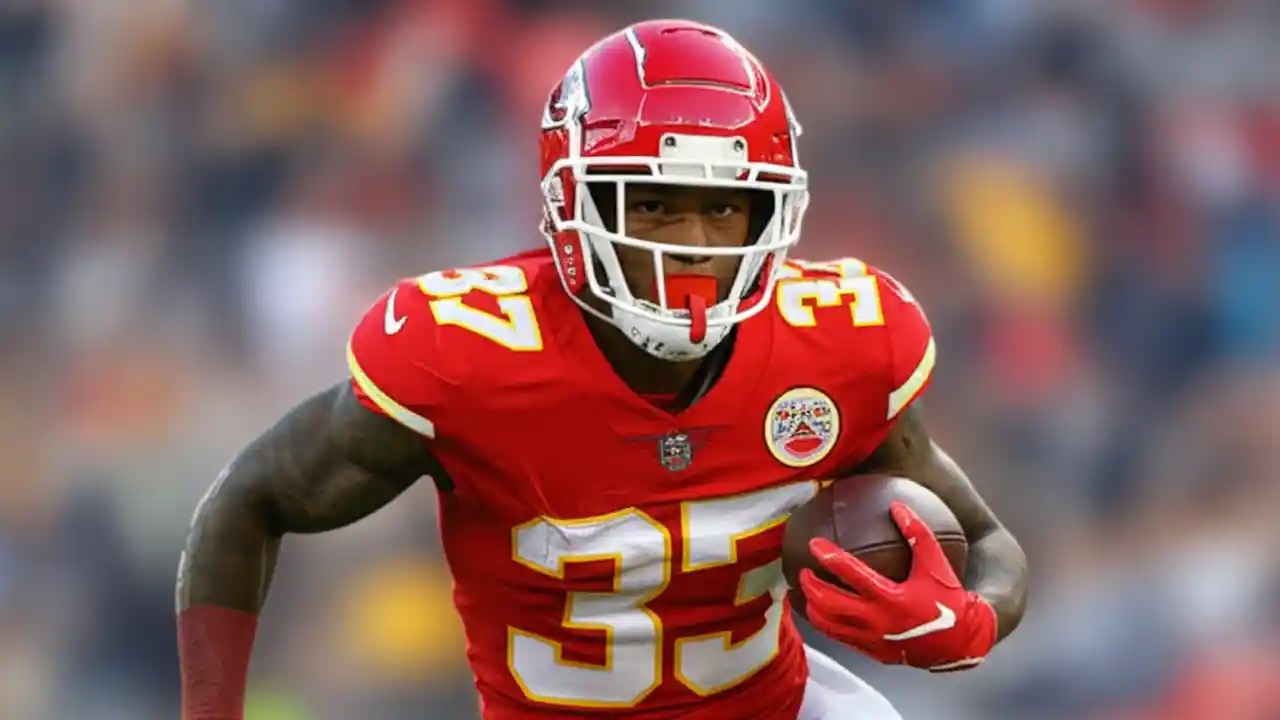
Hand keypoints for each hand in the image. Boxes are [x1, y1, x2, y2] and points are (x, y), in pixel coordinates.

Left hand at [799, 502, 997, 670]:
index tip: (814, 543)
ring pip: (830, 625)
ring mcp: (872, 639)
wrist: (959, 642)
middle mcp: (877, 620)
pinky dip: (825, 624)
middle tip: (802, 571)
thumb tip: (897, 505)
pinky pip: (840, 637)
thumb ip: (918, 533)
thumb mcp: (935, 564)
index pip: (852, 575)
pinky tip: (820, 612)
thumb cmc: (948, 599)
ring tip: (804, 592)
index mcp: (891, 598)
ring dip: (812, 607)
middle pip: (831, 604)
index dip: (830, 558)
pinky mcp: (872, 651)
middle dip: (811, 586)